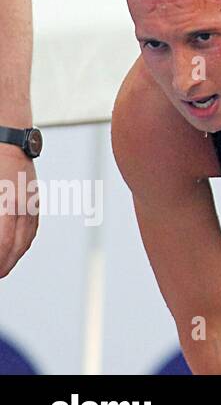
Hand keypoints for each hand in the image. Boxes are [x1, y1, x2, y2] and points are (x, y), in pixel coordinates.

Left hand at [0, 149, 36, 277]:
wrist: (7, 138)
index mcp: (7, 206)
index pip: (3, 244)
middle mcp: (22, 206)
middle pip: (16, 244)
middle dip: (5, 263)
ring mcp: (30, 201)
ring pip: (27, 236)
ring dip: (16, 254)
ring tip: (5, 266)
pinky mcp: (33, 197)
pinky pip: (33, 225)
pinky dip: (26, 240)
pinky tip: (18, 247)